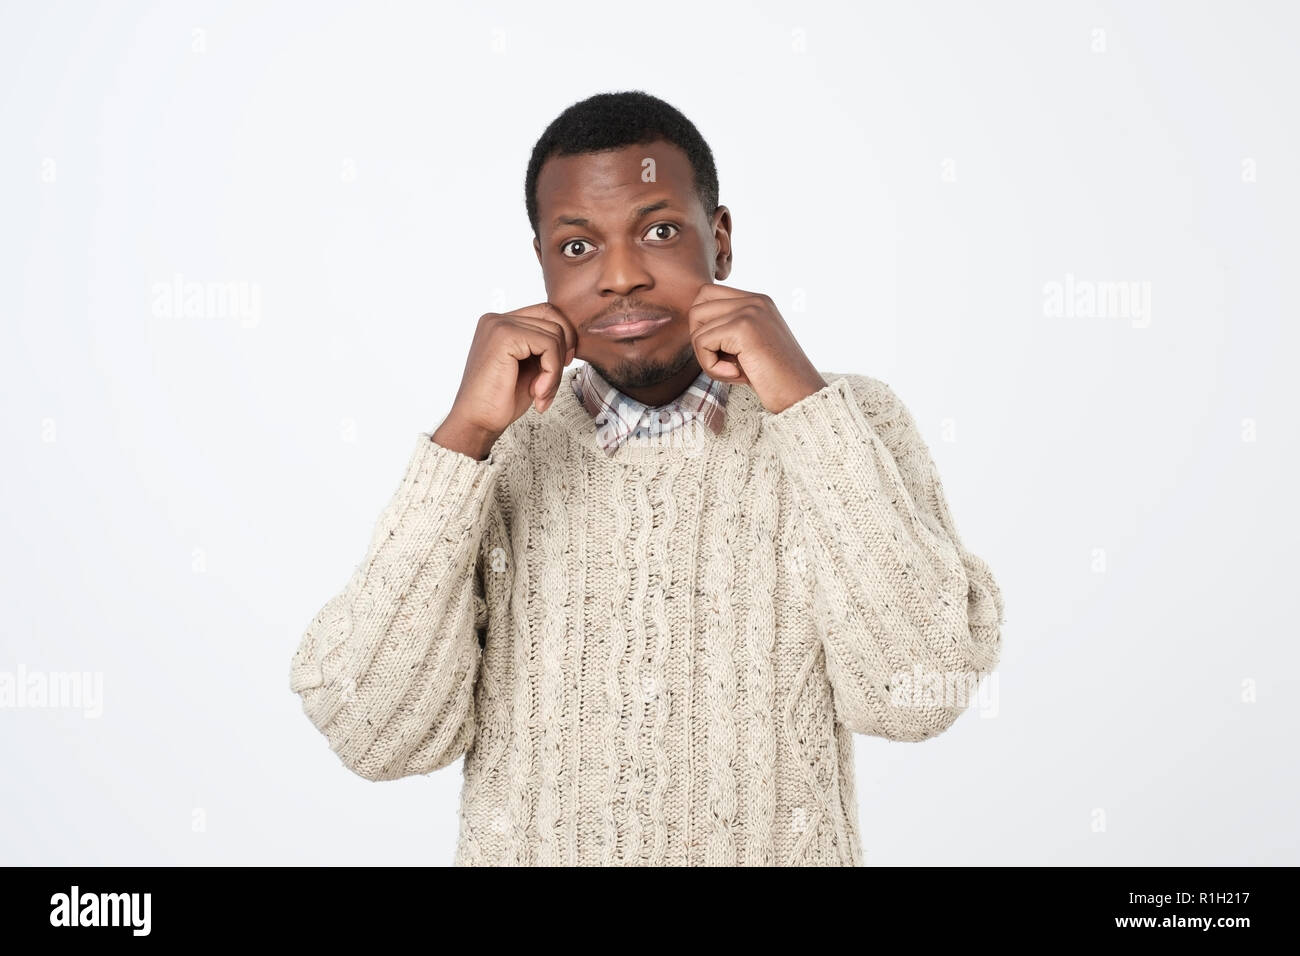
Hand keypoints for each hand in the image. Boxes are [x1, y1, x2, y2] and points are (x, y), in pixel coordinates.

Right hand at [433, 303, 577, 457]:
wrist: (477, 422)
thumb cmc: (501, 399)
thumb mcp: (531, 366)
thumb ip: (545, 347)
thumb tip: (573, 337)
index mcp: (501, 323)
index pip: (547, 312)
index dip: (564, 337)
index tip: (563, 365)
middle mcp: (497, 319)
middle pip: (553, 318)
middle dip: (563, 352)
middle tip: (551, 382)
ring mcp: (499, 325)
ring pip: (554, 334)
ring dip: (556, 369)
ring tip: (541, 392)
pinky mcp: (504, 336)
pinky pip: (548, 345)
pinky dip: (551, 372)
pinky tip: (538, 391)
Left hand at [687, 283, 826, 412]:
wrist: (801, 396)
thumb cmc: (773, 379)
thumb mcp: (747, 347)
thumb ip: (725, 330)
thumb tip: (692, 327)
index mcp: (757, 301)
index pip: (707, 294)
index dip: (703, 325)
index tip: (722, 351)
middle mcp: (754, 300)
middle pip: (697, 307)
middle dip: (701, 340)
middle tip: (723, 362)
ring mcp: (750, 311)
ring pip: (697, 328)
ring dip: (707, 358)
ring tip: (732, 371)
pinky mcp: (743, 327)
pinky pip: (702, 343)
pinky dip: (711, 366)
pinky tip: (736, 375)